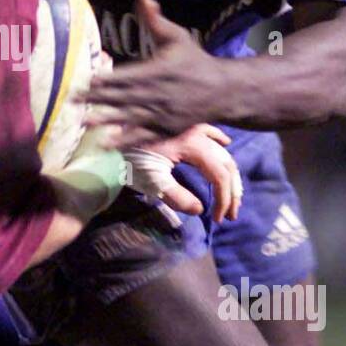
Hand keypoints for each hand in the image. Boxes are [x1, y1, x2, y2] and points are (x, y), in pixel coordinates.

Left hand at [84, 0, 224, 145]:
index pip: (129, 76)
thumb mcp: (177, 37)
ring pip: (130, 118)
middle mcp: (160, 94)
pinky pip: (144, 136)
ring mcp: (163, 115)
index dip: (108, 79)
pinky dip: (126, 140)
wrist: (223, 91)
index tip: (88, 79)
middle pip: (124, 97)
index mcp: (160, 71)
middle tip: (73, 101)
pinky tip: (107, 144)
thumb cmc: (194, 61)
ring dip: (106, 121)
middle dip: (98, 99)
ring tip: (84, 123)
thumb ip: (156, 21)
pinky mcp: (167, 130)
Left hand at [126, 124, 241, 222]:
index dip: (223, 199)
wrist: (112, 136)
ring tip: (232, 194)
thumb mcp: (151, 181)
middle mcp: (198, 132)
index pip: (219, 175)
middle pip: (226, 164)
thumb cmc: (130, 158)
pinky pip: (210, 131)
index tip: (217, 219)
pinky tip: (226, 145)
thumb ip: (176, 196)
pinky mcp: (183, 126)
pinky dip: (220, 142)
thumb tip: (200, 209)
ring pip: (222, 151)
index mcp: (193, 145)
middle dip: (232, 191)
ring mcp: (192, 127)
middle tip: (231, 214)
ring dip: (230, 174)